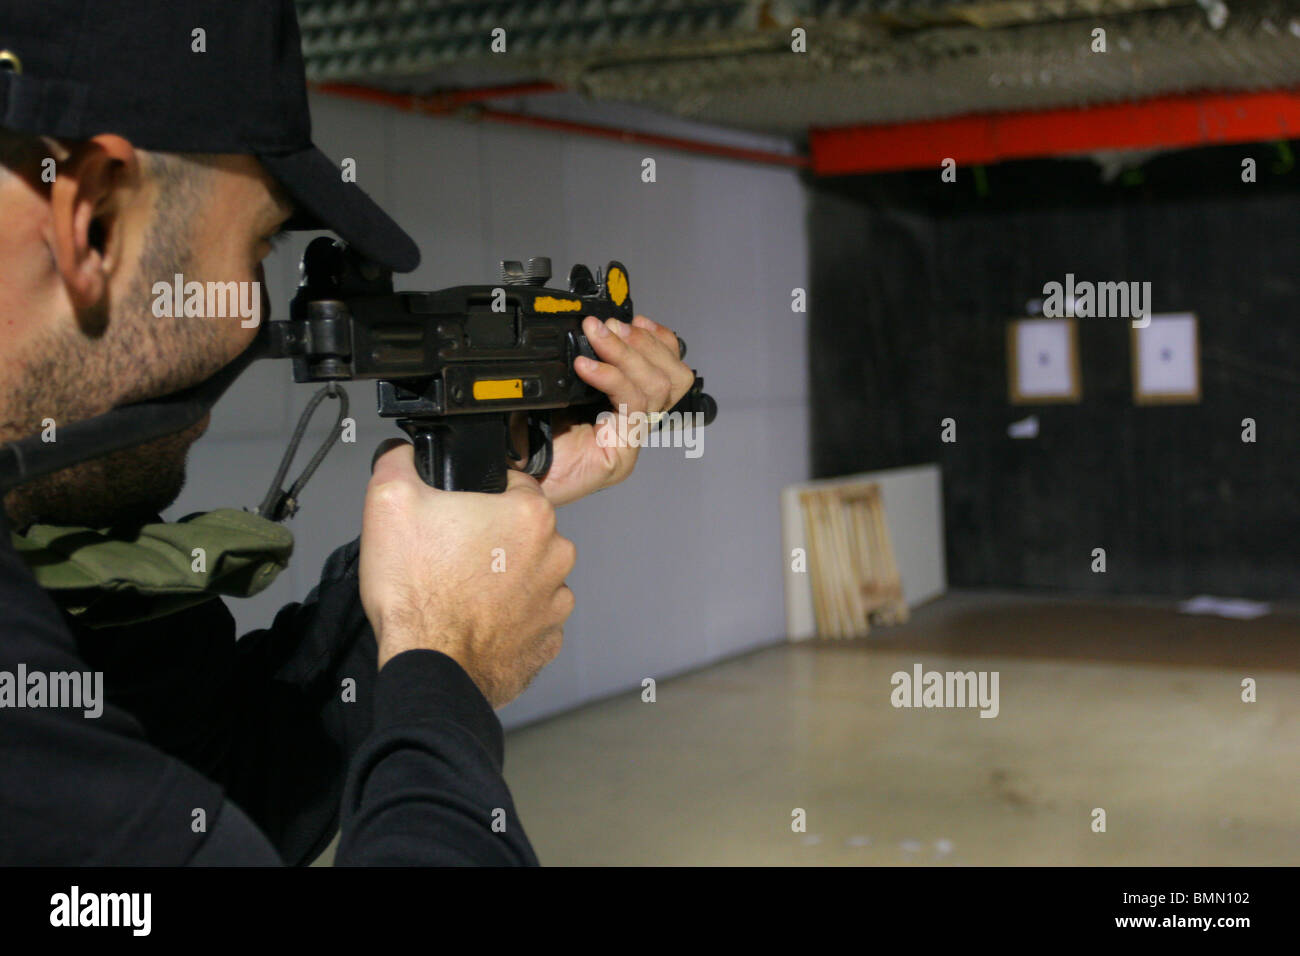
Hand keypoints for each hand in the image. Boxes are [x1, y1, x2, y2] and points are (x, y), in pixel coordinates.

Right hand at [359, 441, 576, 707]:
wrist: (430, 668)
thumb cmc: (418, 594)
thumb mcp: (389, 501)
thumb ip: (401, 461)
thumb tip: (406, 453)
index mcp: (530, 514)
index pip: (511, 485)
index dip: (478, 497)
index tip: (455, 516)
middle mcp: (556, 555)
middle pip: (522, 532)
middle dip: (491, 540)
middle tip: (450, 556)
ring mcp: (555, 601)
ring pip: (528, 575)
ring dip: (502, 580)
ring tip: (460, 592)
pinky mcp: (548, 640)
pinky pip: (530, 617)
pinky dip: (507, 618)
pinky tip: (476, 621)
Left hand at [522, 314, 695, 506]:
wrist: (510, 478)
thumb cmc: (526, 441)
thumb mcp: (554, 391)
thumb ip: (575, 367)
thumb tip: (584, 330)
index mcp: (624, 409)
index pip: (667, 371)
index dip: (658, 341)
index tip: (632, 321)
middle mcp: (632, 426)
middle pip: (672, 378)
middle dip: (644, 344)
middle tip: (608, 328)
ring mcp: (628, 442)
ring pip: (657, 388)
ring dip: (627, 353)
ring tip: (597, 337)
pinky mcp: (619, 456)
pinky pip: (631, 406)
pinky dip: (612, 378)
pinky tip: (586, 367)